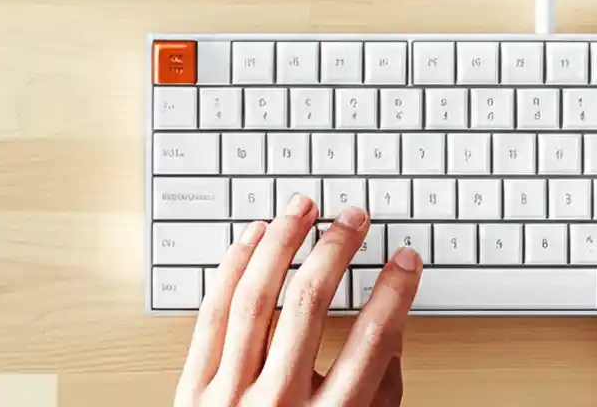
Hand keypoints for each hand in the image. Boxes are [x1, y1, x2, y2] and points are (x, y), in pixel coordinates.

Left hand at [175, 195, 421, 406]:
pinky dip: (233, 270)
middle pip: (311, 305)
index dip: (395, 291)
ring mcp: (229, 398)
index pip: (373, 340)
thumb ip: (380, 391)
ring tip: (302, 209)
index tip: (405, 258)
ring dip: (282, 242)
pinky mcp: (191, 392)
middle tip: (354, 218)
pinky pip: (212, 316)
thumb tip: (392, 324)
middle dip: (338, 249)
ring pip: (256, 298)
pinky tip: (254, 240)